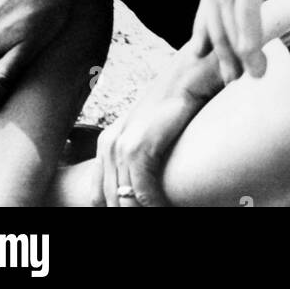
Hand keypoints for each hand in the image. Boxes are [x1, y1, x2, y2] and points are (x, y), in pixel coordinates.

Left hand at [94, 43, 222, 206]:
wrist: (190, 76)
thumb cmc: (179, 101)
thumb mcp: (151, 127)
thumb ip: (142, 149)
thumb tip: (148, 177)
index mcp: (107, 142)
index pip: (99, 194)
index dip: (114, 209)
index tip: (135, 210)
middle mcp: (109, 144)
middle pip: (110, 199)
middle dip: (128, 211)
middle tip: (152, 212)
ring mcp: (121, 146)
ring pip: (125, 199)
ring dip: (143, 210)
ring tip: (161, 211)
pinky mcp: (138, 148)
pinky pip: (141, 191)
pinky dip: (154, 204)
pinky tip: (166, 207)